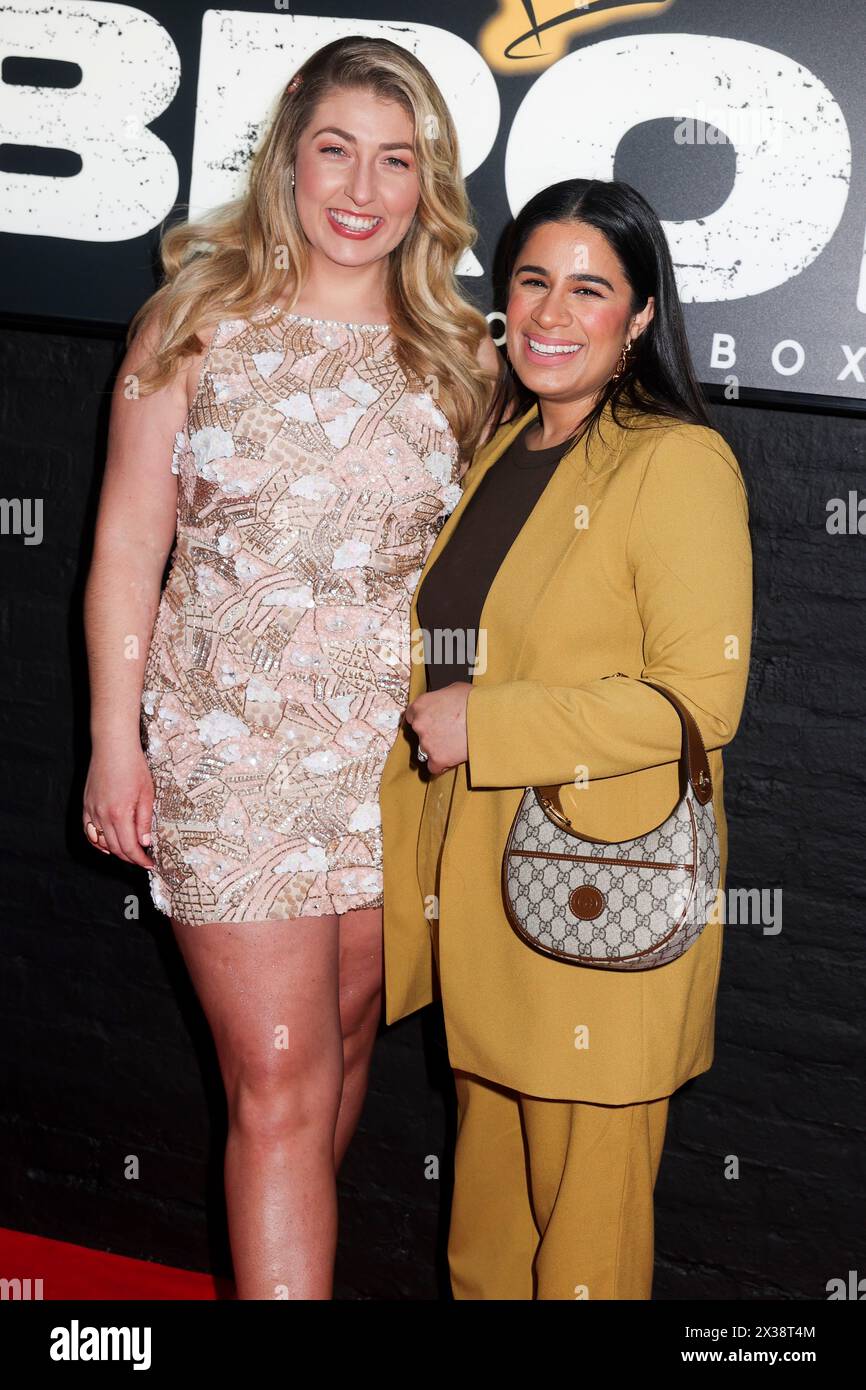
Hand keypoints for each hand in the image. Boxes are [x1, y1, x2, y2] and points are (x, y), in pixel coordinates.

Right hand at [83, 740, 155, 866]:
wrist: (113, 746)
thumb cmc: (133, 766)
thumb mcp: (147, 793)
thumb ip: (145, 820)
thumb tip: (145, 842)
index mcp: (120, 814)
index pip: (129, 847)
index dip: (140, 859)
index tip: (149, 864)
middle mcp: (102, 815)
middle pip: (115, 848)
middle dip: (130, 858)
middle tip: (142, 860)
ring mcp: (91, 811)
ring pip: (101, 842)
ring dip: (115, 852)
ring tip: (129, 854)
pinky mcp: (86, 805)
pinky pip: (89, 831)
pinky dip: (97, 842)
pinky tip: (106, 846)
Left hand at [404, 682, 470, 775]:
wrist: (489, 717)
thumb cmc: (475, 701)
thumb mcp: (454, 689)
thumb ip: (440, 699)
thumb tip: (443, 703)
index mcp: (420, 705)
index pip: (412, 716)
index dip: (424, 720)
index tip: (432, 723)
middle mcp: (419, 724)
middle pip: (419, 734)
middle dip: (432, 734)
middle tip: (448, 732)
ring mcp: (426, 743)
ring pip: (426, 751)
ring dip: (438, 748)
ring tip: (455, 743)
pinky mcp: (437, 758)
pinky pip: (434, 766)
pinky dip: (442, 764)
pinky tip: (452, 757)